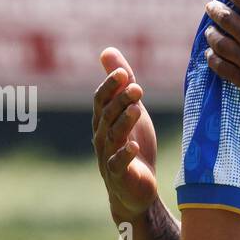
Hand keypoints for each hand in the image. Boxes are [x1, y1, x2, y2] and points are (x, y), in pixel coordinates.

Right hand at [92, 48, 158, 222]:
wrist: (137, 189)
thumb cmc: (132, 146)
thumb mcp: (131, 112)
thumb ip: (122, 85)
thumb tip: (107, 51)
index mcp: (103, 122)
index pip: (101, 100)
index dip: (110, 87)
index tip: (123, 73)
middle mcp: (102, 137)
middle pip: (107, 116)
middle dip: (121, 101)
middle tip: (137, 89)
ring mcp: (108, 157)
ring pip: (112, 137)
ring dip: (124, 122)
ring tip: (138, 110)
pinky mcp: (119, 176)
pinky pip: (117, 164)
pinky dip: (124, 154)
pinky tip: (133, 145)